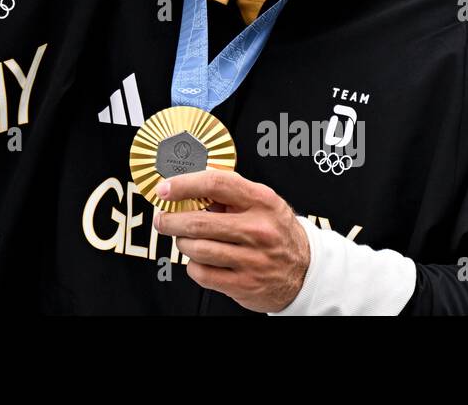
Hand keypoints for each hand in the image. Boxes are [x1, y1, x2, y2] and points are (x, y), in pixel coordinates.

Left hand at [153, 170, 309, 312]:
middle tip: (163, 219)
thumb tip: (187, 188)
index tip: (165, 189)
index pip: (216, 184)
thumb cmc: (276, 231)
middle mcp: (259, 230)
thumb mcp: (263, 203)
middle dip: (171, 220)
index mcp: (262, 201)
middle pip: (199, 222)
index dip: (184, 185)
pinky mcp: (245, 284)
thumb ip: (230, 193)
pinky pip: (202, 273)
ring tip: (185, 240)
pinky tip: (199, 260)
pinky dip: (193, 266)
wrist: (305, 271)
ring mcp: (252, 259)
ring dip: (182, 243)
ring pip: (196, 249)